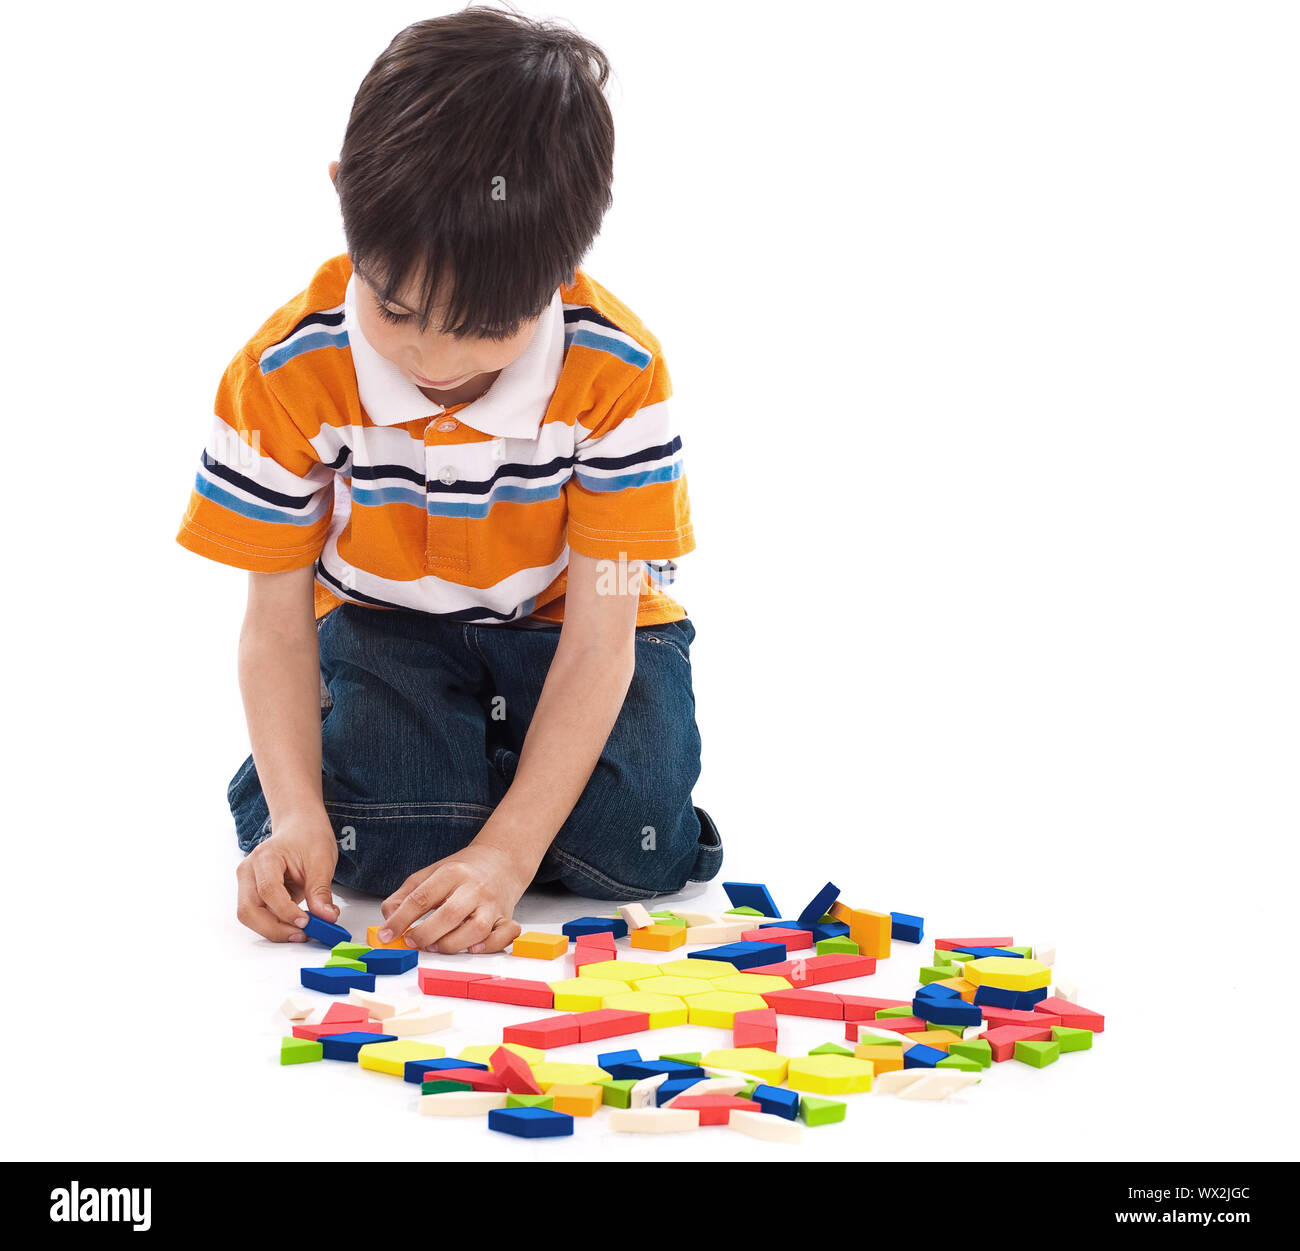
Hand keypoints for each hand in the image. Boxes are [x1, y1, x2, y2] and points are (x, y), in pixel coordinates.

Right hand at [235, 811, 339, 940]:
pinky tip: (295, 925)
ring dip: (274, 929)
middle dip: (274, 928)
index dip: (285, 911)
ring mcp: (247, 883)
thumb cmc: (309, 838)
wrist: (300, 827)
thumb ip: (321, 891)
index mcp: (265, 857)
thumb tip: (327, 918)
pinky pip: (258, 915)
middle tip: (302, 935)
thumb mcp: (322, 861)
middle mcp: (249, 871)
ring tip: (301, 932)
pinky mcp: (252, 893)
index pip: (268, 890)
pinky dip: (275, 924)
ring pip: (250, 916)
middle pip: (249, 909)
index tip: (306, 923)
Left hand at [378, 840, 529, 953]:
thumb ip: (406, 895)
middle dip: (425, 934)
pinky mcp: (506, 917)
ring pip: (477, 929)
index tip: (386, 935)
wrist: (502, 860)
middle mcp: (474, 888)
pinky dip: (490, 945)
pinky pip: (505, 934)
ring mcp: (492, 904)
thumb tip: (388, 919)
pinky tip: (473, 948)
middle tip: (412, 941)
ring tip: (436, 946)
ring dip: (452, 944)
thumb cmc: (463, 871)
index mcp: (452, 873)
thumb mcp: (430, 873)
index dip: (400, 919)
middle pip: (450, 914)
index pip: (422, 897)